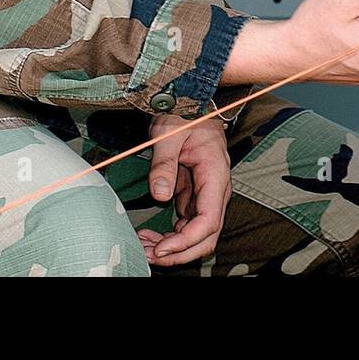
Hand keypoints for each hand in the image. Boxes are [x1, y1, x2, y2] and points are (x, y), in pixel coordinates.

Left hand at [138, 114, 231, 265]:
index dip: (187, 240)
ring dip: (172, 247)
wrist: (190, 104)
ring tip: (143, 247)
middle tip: (150, 255)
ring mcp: (204, 194)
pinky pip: (185, 225)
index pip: (209, 219)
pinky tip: (148, 236)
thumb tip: (160, 195)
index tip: (162, 248)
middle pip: (207, 235)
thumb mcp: (168, 134)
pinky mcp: (193, 195)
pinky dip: (168, 236)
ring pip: (196, 234)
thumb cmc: (184, 115)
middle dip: (180, 251)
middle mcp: (215, 189)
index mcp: (215, 173)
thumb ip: (164, 163)